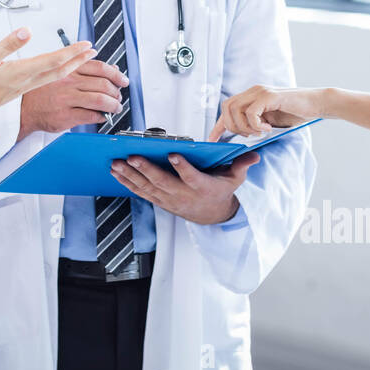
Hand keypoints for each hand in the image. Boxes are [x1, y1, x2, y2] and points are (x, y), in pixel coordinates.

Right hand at [0, 28, 95, 125]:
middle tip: (93, 51)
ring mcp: (23, 88)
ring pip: (53, 77)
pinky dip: (57, 73)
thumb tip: (27, 31)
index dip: (72, 52)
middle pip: (59, 71)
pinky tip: (57, 70)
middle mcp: (26, 82)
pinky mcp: (18, 91)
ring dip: (71, 67)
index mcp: (20, 72)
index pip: (53, 61)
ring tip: (81, 59)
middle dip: (78, 60)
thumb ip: (8, 44)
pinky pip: (44, 81)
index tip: (86, 44)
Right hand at [18, 58, 128, 138]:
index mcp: (68, 69)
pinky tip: (102, 116)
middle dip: (116, 92)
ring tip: (115, 108)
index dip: (116, 74)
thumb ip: (82, 69)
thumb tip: (108, 70)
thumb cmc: (41, 91)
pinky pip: (91, 115)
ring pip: (100, 99)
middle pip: (103, 84)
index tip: (123, 80)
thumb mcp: (59, 72)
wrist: (23, 108)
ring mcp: (67, 98)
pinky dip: (102, 116)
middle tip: (118, 97)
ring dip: (113, 105)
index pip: (100, 67)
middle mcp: (69, 81)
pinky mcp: (66, 115)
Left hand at [110, 152, 258, 224]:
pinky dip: (127, 182)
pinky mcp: (159, 200)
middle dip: (145, 169)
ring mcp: (168, 199)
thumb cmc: (220, 190)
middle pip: (162, 182)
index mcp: (201, 186)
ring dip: (130, 175)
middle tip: (131, 156)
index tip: (174, 154)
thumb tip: (254, 154)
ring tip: (116, 163)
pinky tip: (116, 172)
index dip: (183, 167)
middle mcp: (182, 194)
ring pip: (147, 187)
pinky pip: (140, 192)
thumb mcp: (234, 179)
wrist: (211, 215)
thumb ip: (241, 165)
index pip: (192, 177)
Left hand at [208, 86, 324, 141]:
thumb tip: (241, 138)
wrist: (317, 104)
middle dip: (232, 127)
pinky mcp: (270, 95)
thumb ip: (255, 125)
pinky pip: (251, 112)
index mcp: (251, 96)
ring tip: (260, 132)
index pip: (227, 109)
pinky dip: (256, 124)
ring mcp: (261, 91)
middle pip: (227, 108)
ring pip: (236, 109)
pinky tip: (268, 128)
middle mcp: (253, 91)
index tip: (211, 140)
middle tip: (249, 135)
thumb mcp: (270, 121)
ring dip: (245, 126)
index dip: (217, 126)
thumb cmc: (296, 113)